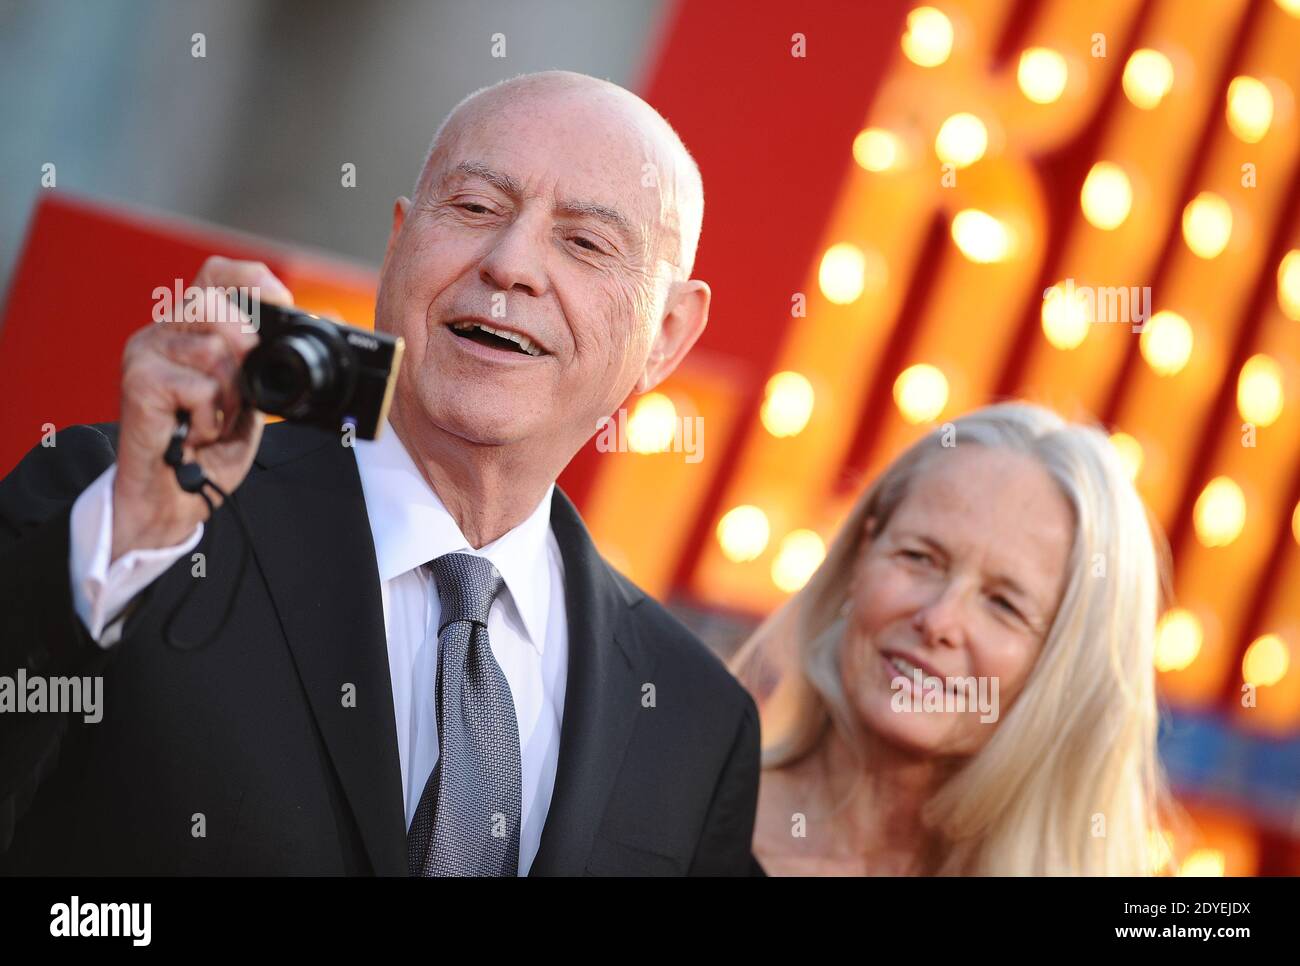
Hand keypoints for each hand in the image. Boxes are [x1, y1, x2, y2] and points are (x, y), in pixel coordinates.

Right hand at [110, 256, 292, 562]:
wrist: (174, 496)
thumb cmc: (208, 446)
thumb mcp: (251, 395)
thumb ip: (268, 359)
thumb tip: (327, 320)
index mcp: (190, 328)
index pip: (218, 274)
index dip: (253, 279)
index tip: (284, 304)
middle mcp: (162, 331)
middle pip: (213, 302)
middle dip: (246, 346)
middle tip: (243, 389)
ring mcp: (145, 352)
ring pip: (215, 351)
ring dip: (231, 398)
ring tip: (214, 421)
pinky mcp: (139, 381)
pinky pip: (201, 386)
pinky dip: (212, 419)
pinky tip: (196, 433)